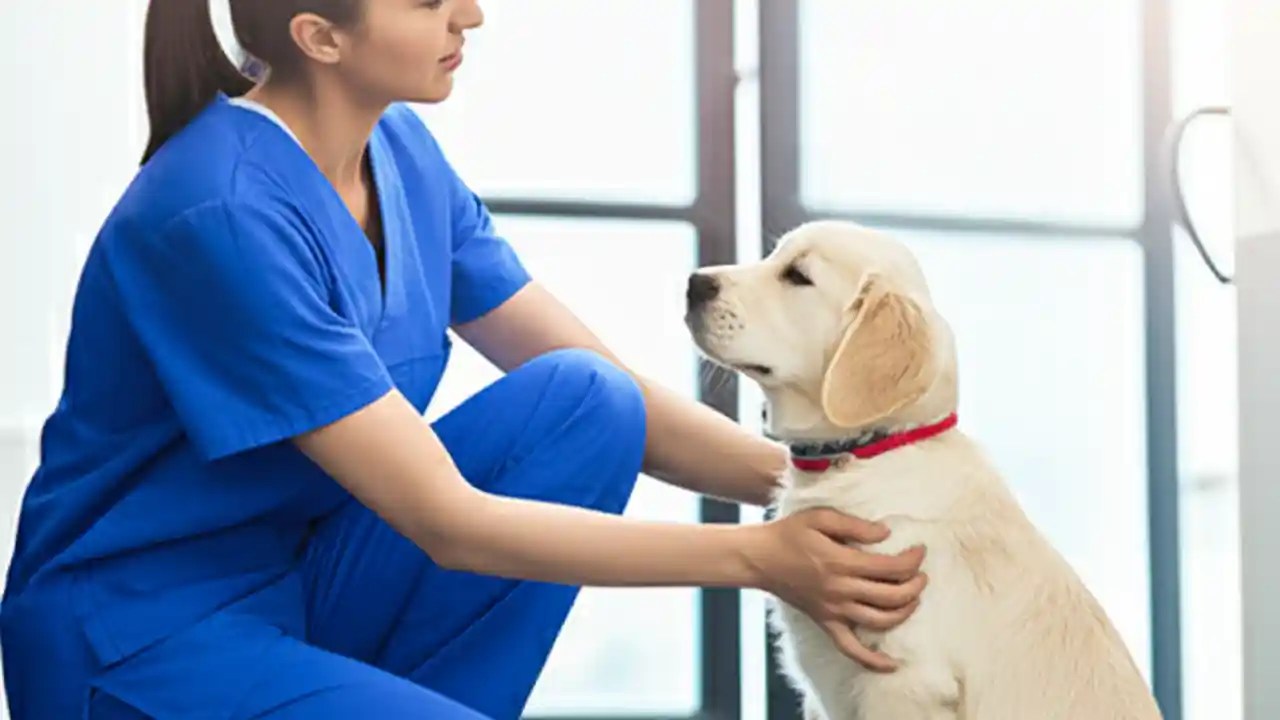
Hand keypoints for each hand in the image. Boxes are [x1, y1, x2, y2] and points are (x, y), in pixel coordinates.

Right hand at [748, 507, 926, 670]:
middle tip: (921, 574)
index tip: (920, 551)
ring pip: (880, 621)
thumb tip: (885, 533)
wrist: (760, 558)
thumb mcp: (820, 517)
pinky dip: (872, 661)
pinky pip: (851, 649)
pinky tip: (892, 665)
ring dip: (905, 612)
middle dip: (915, 585)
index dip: (912, 560)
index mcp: (841, 562)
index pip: (890, 568)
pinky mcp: (825, 623)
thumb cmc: (789, 534)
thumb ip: (854, 525)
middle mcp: (840, 590)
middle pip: (892, 596)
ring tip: (914, 599)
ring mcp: (833, 611)